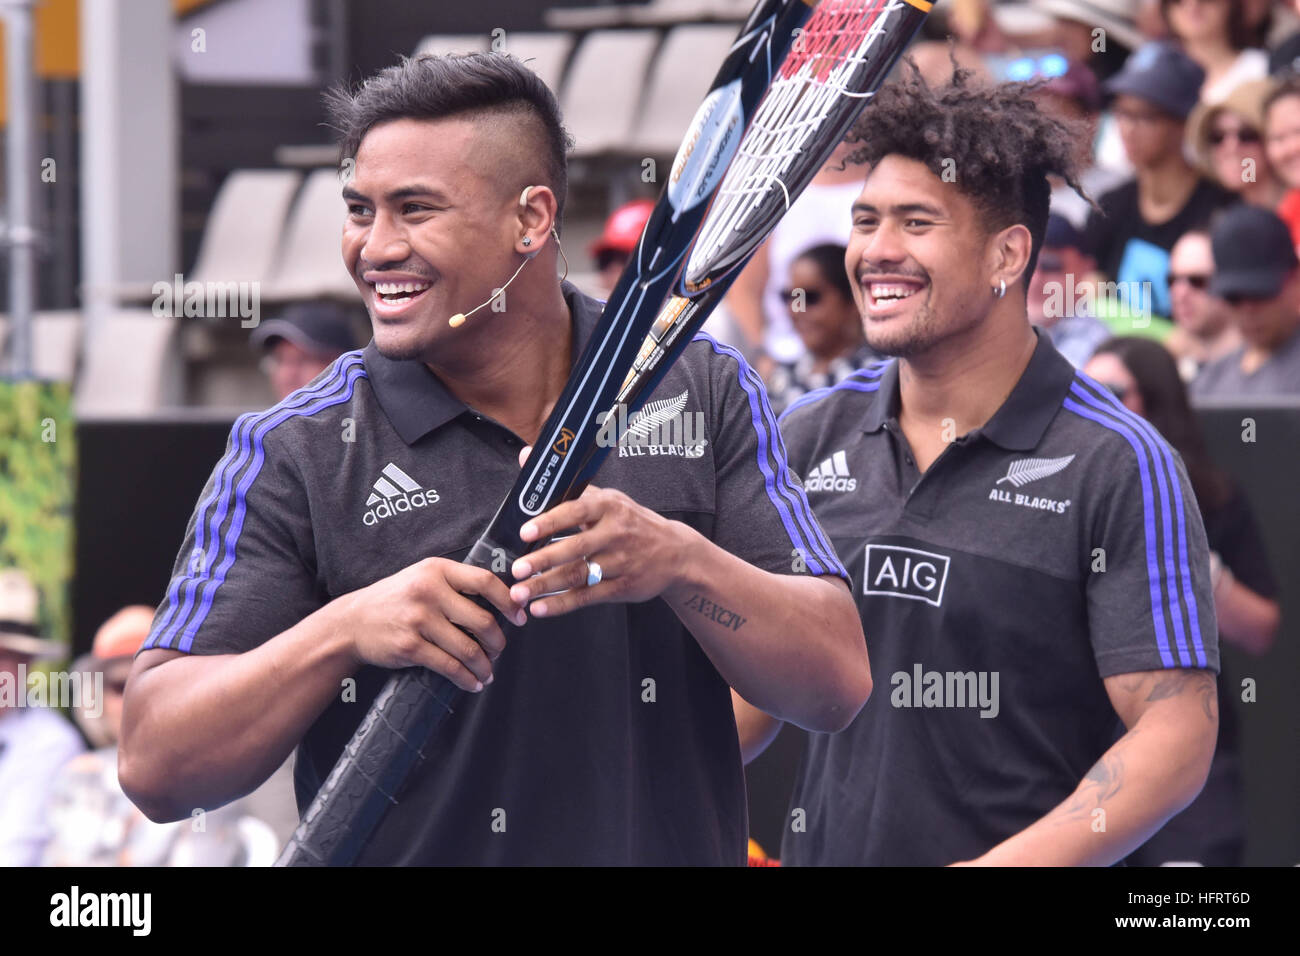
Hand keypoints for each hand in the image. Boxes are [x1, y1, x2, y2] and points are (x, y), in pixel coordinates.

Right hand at [336, 556, 526, 691]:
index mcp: (437, 570)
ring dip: (485, 665)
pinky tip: (473, 682)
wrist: (352, 622)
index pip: (485, 581)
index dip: (509, 601)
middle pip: (482, 620)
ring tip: (488, 671)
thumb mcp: (423, 577)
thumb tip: (501, 600)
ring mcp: (419, 619)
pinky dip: (466, 678)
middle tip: (500, 650)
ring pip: (468, 648)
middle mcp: (429, 591)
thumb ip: (455, 583)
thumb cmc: (395, 599)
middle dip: (498, 641)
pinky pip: (449, 666)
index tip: (520, 616)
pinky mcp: (410, 646)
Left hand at [507, 445, 691, 616]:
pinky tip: (540, 608)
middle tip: (517, 568)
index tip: (526, 531)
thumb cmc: (632, 522)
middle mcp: (616, 533)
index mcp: (610, 507)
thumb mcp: (609, 498)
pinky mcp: (623, 587)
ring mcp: (621, 562)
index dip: (551, 521)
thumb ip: (569, 486)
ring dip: (546, 585)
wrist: (677, 553)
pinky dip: (562, 604)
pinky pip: (588, 596)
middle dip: (544, 559)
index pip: (577, 510)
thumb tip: (528, 456)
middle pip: (576, 547)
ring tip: (519, 592)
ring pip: (579, 575)